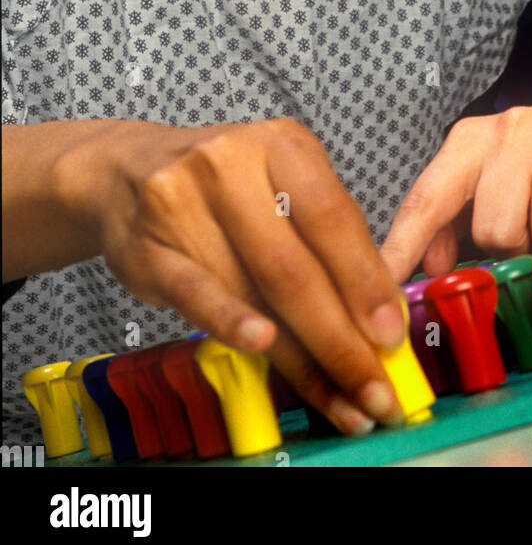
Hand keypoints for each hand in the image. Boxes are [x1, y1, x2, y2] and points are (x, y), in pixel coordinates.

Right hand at [56, 118, 406, 434]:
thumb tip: (381, 314)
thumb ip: (328, 238)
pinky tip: (263, 348)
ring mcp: (185, 204)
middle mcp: (234, 166)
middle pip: (296, 265)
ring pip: (254, 291)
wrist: (126, 170)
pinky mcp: (149, 248)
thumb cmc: (223, 186)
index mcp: (282, 145)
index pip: (335, 219)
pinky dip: (232, 323)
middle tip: (376, 390)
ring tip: (341, 399)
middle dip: (342, 338)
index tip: (392, 337)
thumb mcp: (281, 183)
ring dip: (302, 358)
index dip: (366, 283)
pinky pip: (196, 293)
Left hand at [380, 92, 531, 284]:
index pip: (428, 198)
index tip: (386, 285)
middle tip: (530, 225)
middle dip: (514, 245)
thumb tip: (432, 265)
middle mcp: (510, 128)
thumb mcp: (494, 176)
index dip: (404, 246)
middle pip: (494, 229)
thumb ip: (454, 219)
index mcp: (470, 140)